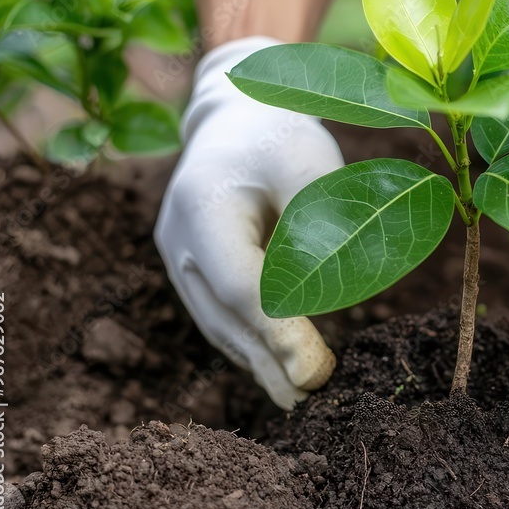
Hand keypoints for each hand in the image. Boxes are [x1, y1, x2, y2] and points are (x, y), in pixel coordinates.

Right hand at [156, 37, 343, 408]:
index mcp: (203, 205)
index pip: (242, 286)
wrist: (236, 115)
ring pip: (217, 320)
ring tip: (295, 393)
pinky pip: (217, 311)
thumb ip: (320, 222)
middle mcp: (178, 237)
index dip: (278, 333)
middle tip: (311, 393)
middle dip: (268, 358)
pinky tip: (274, 363)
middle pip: (223, 314)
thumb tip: (332, 299)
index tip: (313, 371)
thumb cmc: (280, 135)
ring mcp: (177, 254)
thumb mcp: (310, 160)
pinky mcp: (189, 265)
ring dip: (256, 358)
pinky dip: (247, 338)